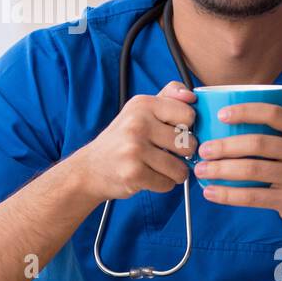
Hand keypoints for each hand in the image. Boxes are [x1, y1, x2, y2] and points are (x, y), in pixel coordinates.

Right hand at [72, 81, 196, 203]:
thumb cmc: (121, 140)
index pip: (188, 114)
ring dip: (175, 173)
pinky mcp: (133, 173)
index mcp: (143, 104)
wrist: (90, 168)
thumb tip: (191, 95)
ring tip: (159, 167)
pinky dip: (162, 184)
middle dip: (183, 154)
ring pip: (180, 168)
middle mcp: (138, 123)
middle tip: (167, 153)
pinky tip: (149, 177)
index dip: (187, 127)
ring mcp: (134, 149)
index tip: (175, 132)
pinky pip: (167, 183)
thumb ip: (168, 97)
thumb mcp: (139, 111)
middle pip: (189, 143)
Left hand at [191, 85, 281, 235]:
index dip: (246, 111)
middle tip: (203, 148)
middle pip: (258, 143)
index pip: (274, 114)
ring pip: (252, 170)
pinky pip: (253, 197)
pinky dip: (228, 195)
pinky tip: (210, 192)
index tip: (220, 115)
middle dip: (225, 145)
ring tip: (201, 169)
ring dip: (221, 170)